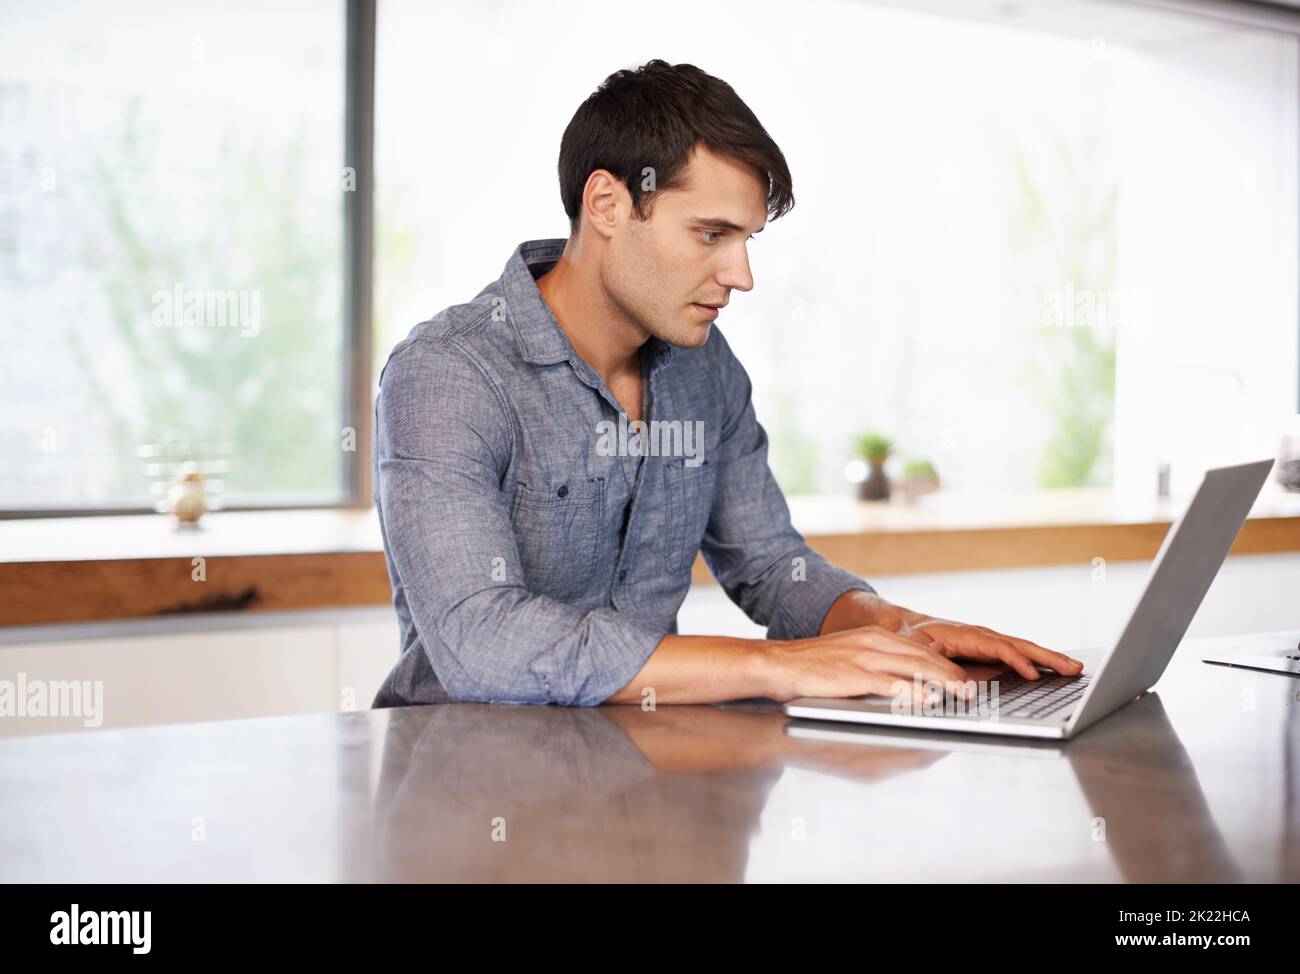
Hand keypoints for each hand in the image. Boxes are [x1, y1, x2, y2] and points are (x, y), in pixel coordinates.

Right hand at [765, 625, 978, 702]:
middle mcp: (874, 642)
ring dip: (944, 683)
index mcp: (875, 636)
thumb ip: (878, 663)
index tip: (964, 679)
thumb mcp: (850, 654)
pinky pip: (892, 683)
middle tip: (973, 691)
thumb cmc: (812, 665)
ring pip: (915, 668)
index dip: (946, 665)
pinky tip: (929, 700)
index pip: (921, 650)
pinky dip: (914, 692)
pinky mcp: (854, 674)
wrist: (779, 663)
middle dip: (953, 675)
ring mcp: (865, 657)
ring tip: (963, 696)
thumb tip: (906, 679)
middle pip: (925, 657)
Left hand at [895, 614, 1083, 680]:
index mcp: (967, 635)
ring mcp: (987, 641)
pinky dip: (1037, 660)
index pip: (998, 647)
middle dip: (1047, 657)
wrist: (903, 625)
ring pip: (1023, 648)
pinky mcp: (988, 648)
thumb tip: (958, 686)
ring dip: (1049, 658)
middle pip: (1020, 645)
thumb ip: (934, 666)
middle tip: (1074, 669)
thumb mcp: (916, 651)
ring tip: (1075, 668)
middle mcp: (982, 635)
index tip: (1034, 675)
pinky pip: (1017, 653)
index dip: (1017, 661)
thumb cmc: (909, 638)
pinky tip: (1053, 669)